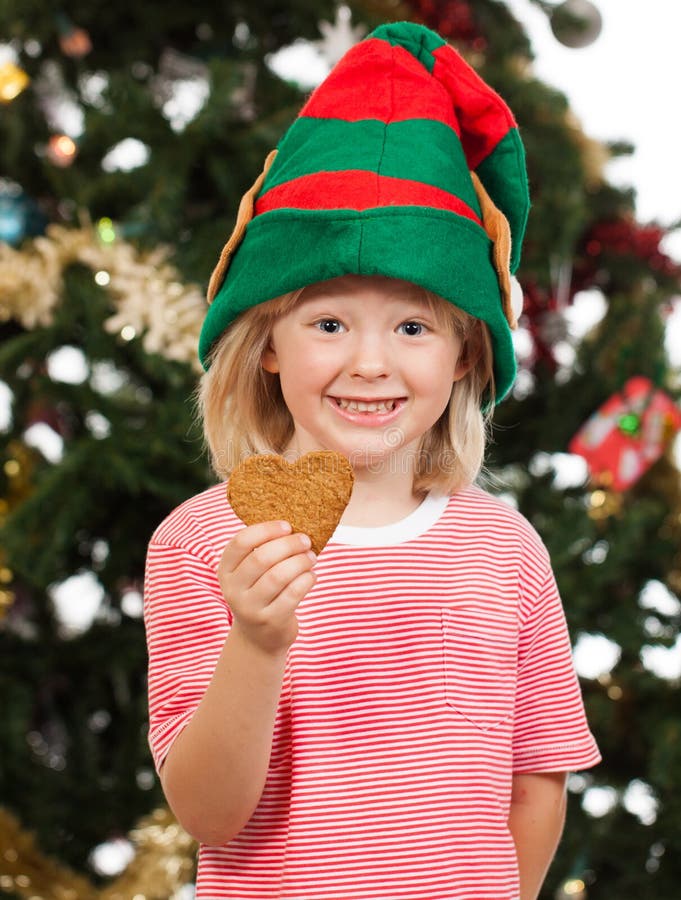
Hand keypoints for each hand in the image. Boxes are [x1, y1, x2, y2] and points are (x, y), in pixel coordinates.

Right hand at [218, 521, 316, 654]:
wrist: (259, 638)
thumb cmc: (261, 592)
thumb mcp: (251, 573)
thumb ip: (263, 550)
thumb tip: (294, 526)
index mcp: (226, 570)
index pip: (241, 542)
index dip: (266, 530)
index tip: (287, 526)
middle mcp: (233, 590)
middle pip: (261, 558)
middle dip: (288, 545)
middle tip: (305, 540)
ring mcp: (250, 608)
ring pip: (278, 576)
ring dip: (300, 562)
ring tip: (311, 557)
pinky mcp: (270, 621)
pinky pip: (293, 594)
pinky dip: (306, 580)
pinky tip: (311, 576)